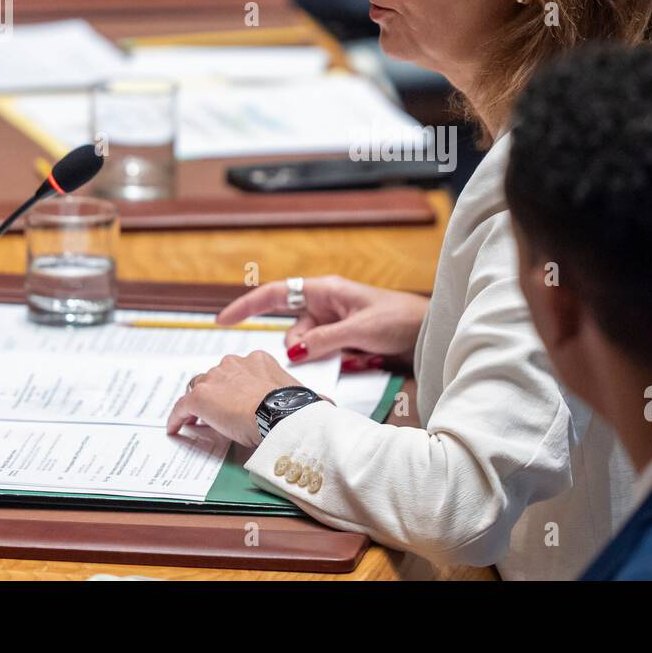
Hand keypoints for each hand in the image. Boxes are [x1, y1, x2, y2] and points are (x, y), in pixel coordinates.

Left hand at [167, 351, 304, 447]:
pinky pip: (182, 407)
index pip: (239, 369)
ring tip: (196, 421)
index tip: (237, 400)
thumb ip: (312, 398)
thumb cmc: (296, 408)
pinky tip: (175, 428)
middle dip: (216, 392)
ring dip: (198, 404)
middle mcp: (235, 363)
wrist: (281, 417)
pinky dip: (177, 417)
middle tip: (218, 412)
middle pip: (217, 376)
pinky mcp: (200, 398)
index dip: (235, 386)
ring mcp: (215, 379)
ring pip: (198, 388)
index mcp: (259, 359)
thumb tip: (329, 405)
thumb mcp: (305, 398)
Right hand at [215, 275, 429, 363]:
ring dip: (316, 356)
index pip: (276, 293)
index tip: (223, 320)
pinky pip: (322, 352)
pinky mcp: (343, 339)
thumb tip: (292, 352)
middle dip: (297, 346)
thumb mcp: (359, 329)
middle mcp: (326, 304)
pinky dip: (327, 361)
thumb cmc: (400, 318)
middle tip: (320, 356)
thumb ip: (323, 340)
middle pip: (291, 327)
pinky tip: (349, 362)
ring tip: (348, 356)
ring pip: (306, 344)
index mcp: (325, 290)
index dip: (247, 306)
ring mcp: (334, 322)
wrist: (429, 331)